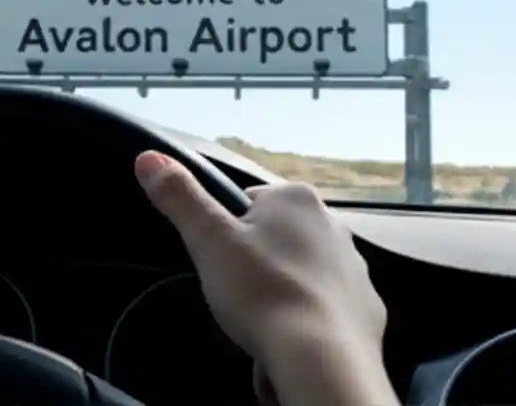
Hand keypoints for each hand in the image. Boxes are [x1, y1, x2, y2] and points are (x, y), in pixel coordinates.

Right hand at [133, 151, 394, 405]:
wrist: (321, 357)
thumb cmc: (261, 291)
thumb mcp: (208, 241)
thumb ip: (179, 197)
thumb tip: (148, 157)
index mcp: (296, 199)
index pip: (249, 204)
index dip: (228, 234)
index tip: (223, 262)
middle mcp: (333, 224)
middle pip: (277, 239)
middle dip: (257, 264)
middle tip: (239, 294)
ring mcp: (355, 267)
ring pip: (302, 273)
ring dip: (282, 291)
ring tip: (263, 322)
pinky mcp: (368, 306)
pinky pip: (327, 307)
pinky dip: (309, 320)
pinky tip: (292, 339)